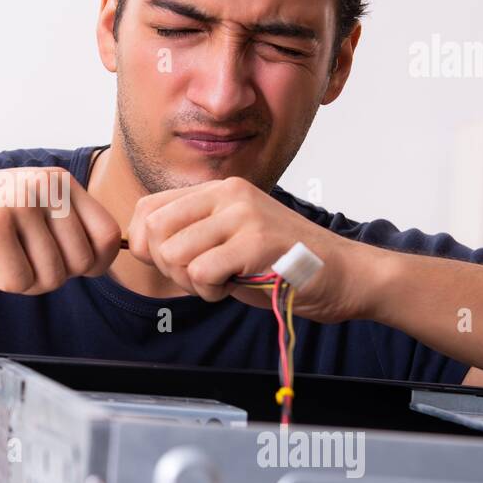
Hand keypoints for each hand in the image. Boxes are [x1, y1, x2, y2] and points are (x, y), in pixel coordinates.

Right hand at [0, 166, 120, 293]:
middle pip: (80, 264)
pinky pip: (18, 281)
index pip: (108, 235)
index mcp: (59, 181)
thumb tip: (105, 261)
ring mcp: (19, 203)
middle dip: (50, 276)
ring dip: (21, 279)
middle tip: (17, 258)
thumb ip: (66, 226)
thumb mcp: (28, 207)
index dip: (94, 264)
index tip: (65, 266)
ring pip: (50, 277)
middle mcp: (45, 186)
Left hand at [124, 176, 382, 322]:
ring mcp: (243, 215)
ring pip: (174, 254)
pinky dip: (211, 292)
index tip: (169, 264)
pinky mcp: (256, 242)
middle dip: (164, 266)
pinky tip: (236, 287)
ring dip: (191, 283)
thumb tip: (136, 244)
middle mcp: (229, 194)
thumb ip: (190, 236)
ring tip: (222, 282)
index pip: (148, 208)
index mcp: (220, 190)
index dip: (144, 244)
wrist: (346, 275)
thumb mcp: (231, 239)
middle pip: (154, 231)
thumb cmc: (284, 265)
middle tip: (196, 279)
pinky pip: (201, 273)